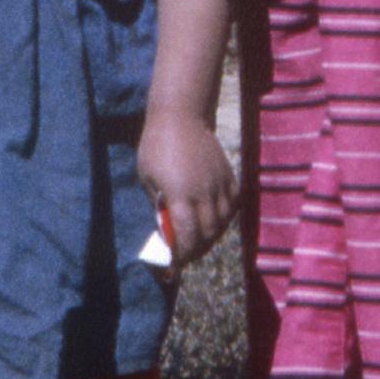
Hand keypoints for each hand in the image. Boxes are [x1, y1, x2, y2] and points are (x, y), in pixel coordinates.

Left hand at [138, 97, 234, 262]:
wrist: (181, 115)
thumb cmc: (156, 145)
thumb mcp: (146, 176)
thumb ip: (157, 203)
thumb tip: (165, 226)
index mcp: (180, 195)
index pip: (187, 235)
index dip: (182, 254)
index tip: (175, 263)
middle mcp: (204, 193)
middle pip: (208, 233)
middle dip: (197, 249)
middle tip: (187, 255)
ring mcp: (219, 184)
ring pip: (223, 222)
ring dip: (212, 235)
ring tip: (200, 240)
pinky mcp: (229, 175)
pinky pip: (232, 205)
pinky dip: (225, 218)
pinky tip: (214, 220)